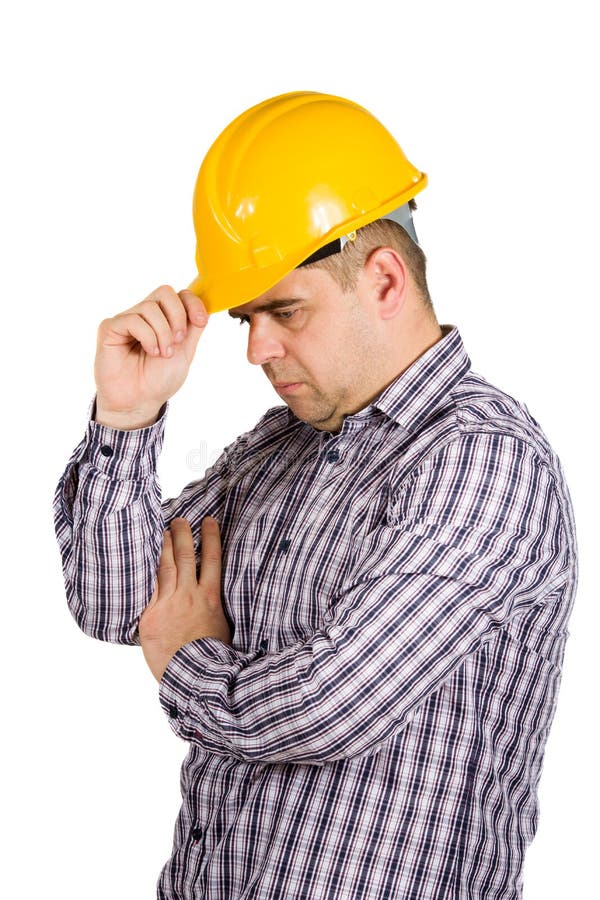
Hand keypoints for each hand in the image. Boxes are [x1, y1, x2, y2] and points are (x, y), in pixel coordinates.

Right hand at [94, 285, 208, 428]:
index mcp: (163, 319)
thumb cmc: (158, 381)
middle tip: (178, 340)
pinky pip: (133, 320)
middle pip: (165, 292)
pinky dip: (147, 336)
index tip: (201, 321)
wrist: (138, 403)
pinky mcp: (110, 328)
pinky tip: (150, 352)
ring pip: (150, 307)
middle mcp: (144, 316)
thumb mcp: (185, 352)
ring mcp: (127, 320)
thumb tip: (204, 307)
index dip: (193, 303)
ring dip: (162, 332)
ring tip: (162, 354)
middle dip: (178, 316)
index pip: (179, 295)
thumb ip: (193, 328)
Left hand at [139, 517, 230, 681]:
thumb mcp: (221, 626)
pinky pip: (146, 587)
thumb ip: (211, 607)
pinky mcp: (151, 615)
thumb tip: (206, 595)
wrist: (195, 676)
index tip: (209, 522)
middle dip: (182, 535)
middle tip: (180, 520)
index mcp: (210, 598)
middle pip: (185, 557)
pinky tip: (139, 559)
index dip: (210, 538)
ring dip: (164, 546)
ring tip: (162, 531)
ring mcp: (169, 604)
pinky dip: (144, 571)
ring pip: (165, 567)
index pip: (212, 559)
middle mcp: (190, 596)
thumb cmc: (211, 657)